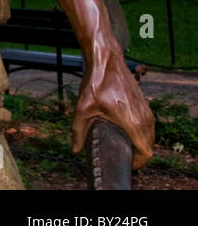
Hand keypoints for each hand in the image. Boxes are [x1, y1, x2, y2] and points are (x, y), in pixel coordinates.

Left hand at [72, 46, 154, 168]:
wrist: (107, 62)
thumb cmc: (95, 84)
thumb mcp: (82, 108)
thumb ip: (78, 131)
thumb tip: (75, 150)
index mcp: (133, 123)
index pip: (146, 152)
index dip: (137, 163)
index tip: (125, 163)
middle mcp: (144, 119)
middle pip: (148, 147)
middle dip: (137, 155)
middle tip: (120, 156)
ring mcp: (147, 112)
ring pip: (149, 136)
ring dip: (140, 144)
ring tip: (123, 146)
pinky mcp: (145, 106)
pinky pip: (148, 126)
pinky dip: (141, 133)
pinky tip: (127, 134)